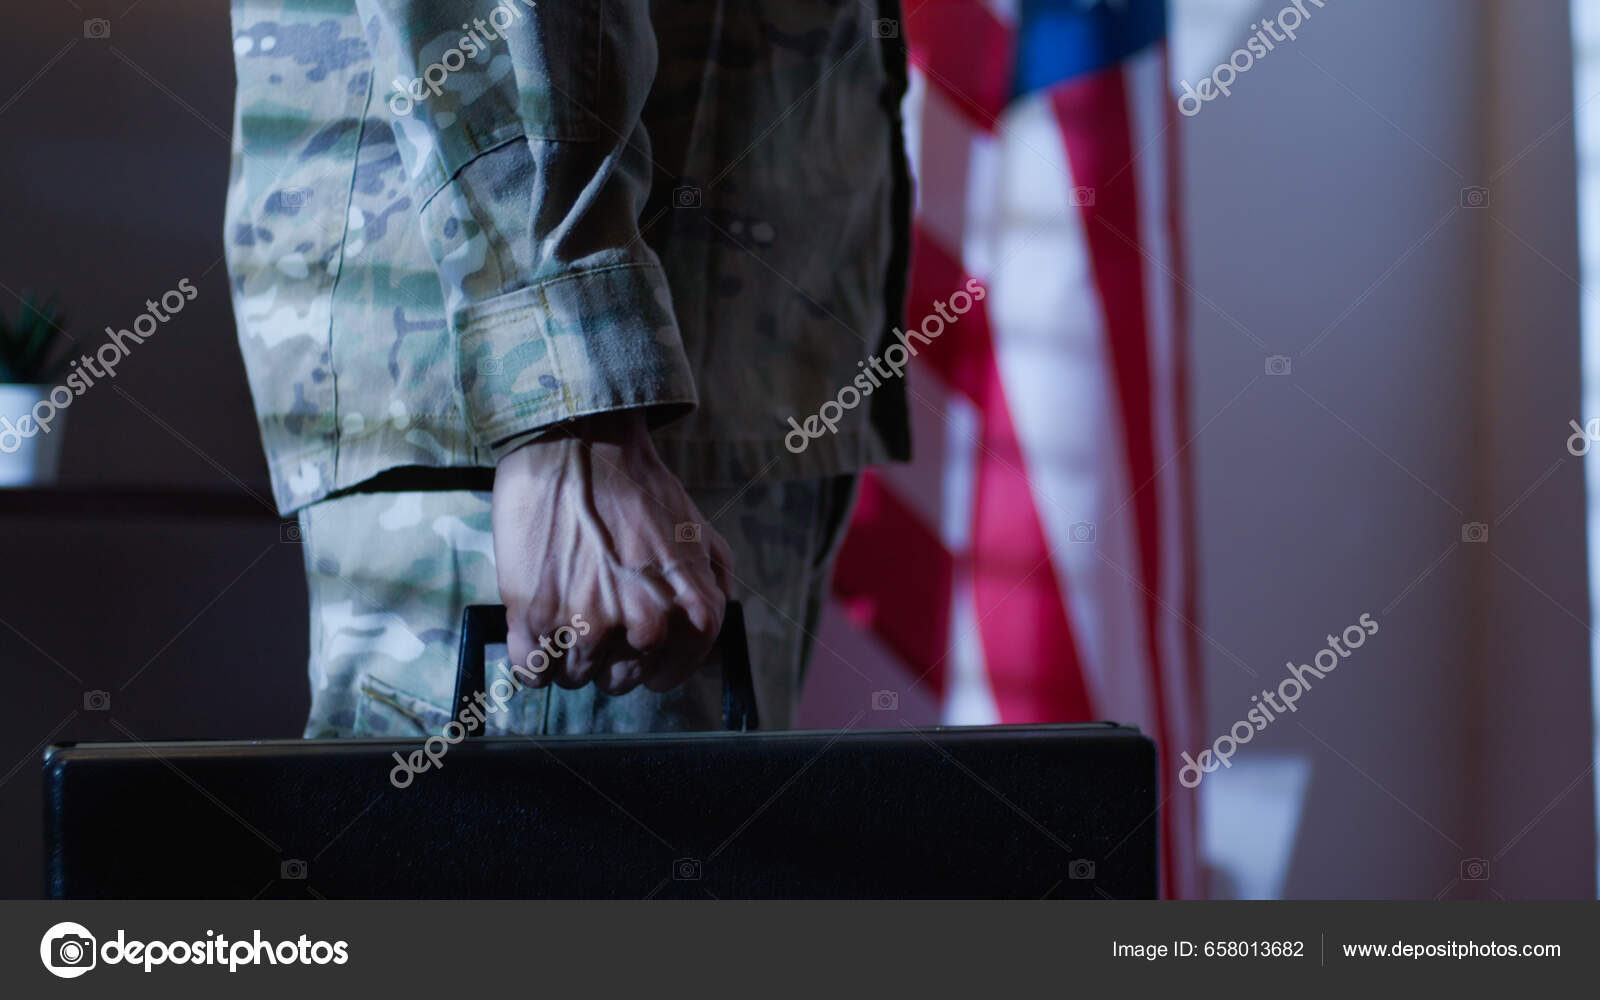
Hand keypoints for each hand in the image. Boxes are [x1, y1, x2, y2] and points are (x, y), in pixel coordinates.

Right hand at [492, 411, 731, 694]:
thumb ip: (712, 581)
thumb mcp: (699, 530)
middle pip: (619, 680)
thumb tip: (705, 621)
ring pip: (574, 677)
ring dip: (566, 654)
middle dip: (607, 657)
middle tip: (592, 617)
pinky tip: (532, 630)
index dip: (653, 669)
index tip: (637, 662)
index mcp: (690, 609)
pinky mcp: (538, 618)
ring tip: (560, 609)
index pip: (672, 671)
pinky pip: (532, 673)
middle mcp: (647, 626)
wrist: (578, 445)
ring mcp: (590, 626)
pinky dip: (530, 660)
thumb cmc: (636, 485)